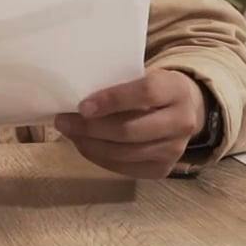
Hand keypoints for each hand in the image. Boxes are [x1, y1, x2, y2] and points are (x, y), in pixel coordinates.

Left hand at [54, 69, 205, 178]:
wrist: (182, 110)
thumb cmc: (152, 88)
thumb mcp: (143, 75)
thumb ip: (119, 82)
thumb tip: (75, 94)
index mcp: (177, 89)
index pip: (145, 93)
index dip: (112, 100)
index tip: (82, 106)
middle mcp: (182, 122)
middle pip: (130, 130)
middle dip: (91, 128)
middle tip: (63, 121)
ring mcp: (174, 150)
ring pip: (124, 153)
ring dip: (90, 145)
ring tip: (69, 134)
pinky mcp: (162, 170)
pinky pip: (124, 168)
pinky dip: (99, 157)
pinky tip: (85, 145)